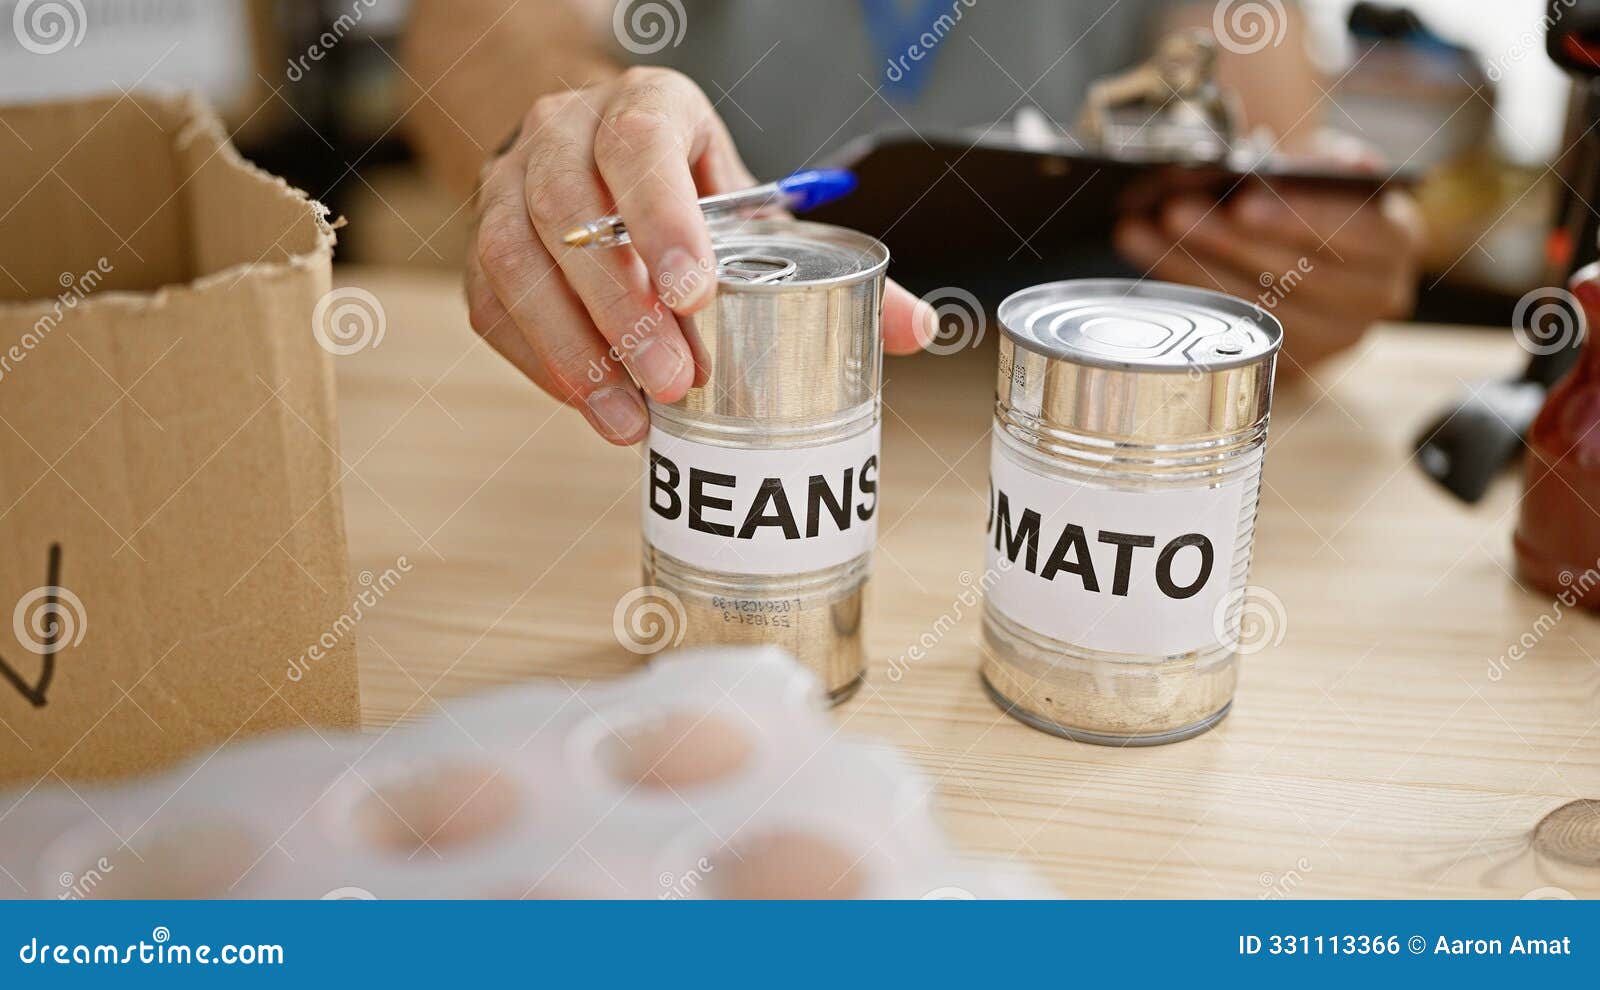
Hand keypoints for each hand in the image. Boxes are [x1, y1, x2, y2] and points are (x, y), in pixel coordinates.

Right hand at [464, 67, 929, 444]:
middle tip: (675, 378)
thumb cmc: (690, 196)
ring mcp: (509, 185)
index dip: (662, 218)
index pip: (642, 144)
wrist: (602, 165)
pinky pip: (492, 305)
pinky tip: (591, 405)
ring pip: (515, 258)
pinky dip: (540, 362)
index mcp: (646, 107)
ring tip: (632, 418)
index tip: (695, 294)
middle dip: (622, 304)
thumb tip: (920, 329)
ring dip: (573, 347)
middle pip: (568, 208)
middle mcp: (564, 132)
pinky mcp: (483, 245)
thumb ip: (833, 269)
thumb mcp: (756, 214)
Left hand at [1114, 180, 1424, 374]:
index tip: (1244, 202)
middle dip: (1226, 241)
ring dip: (1191, 266)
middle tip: (1173, 210)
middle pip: (1295, 275)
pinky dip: (1184, 289)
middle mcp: (1375, 297)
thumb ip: (1323, 163)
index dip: (1300, 219)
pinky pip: (1230, 329)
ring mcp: (1333, 337)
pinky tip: (1148, 256)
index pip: (1359, 234)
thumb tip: (1316, 163)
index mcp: (1395, 241)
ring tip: (1142, 230)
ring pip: (1255, 307)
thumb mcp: (1326, 168)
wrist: (1316, 246)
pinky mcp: (1291, 361)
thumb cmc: (1318, 196)